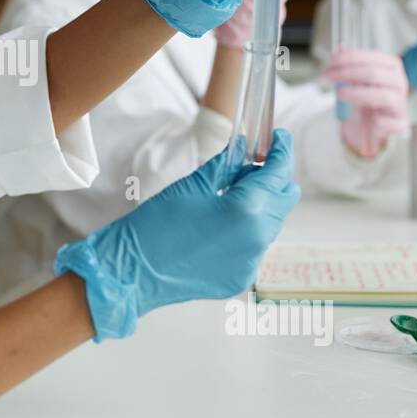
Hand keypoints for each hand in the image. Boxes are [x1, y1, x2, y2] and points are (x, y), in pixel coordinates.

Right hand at [54, 129, 299, 340]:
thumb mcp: (192, 185)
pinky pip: (254, 247)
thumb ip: (225, 166)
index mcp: (247, 209)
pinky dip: (246, 231)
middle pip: (284, 199)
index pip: (280, 173)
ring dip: (261, 205)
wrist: (133, 272)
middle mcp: (257, 237)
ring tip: (232, 195)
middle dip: (275, 179)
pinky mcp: (240, 278)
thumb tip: (244, 147)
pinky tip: (221, 226)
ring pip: (271, 224)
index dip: (282, 152)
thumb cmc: (156, 225)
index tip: (280, 138)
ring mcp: (251, 262)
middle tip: (254, 165)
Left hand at [322, 49, 409, 158]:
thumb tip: (339, 49)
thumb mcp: (354, 81)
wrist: (370, 126)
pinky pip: (389, 121)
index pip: (372, 57)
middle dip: (347, 73)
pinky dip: (377, 121)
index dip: (349, 58)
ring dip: (358, 94)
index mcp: (390, 67)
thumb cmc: (364, 100)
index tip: (330, 63)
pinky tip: (369, 120)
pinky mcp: (400, 123)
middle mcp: (399, 82)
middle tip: (328, 76)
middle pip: (374, 74)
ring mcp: (401, 103)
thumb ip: (348, 65)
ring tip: (340, 94)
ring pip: (383, 96)